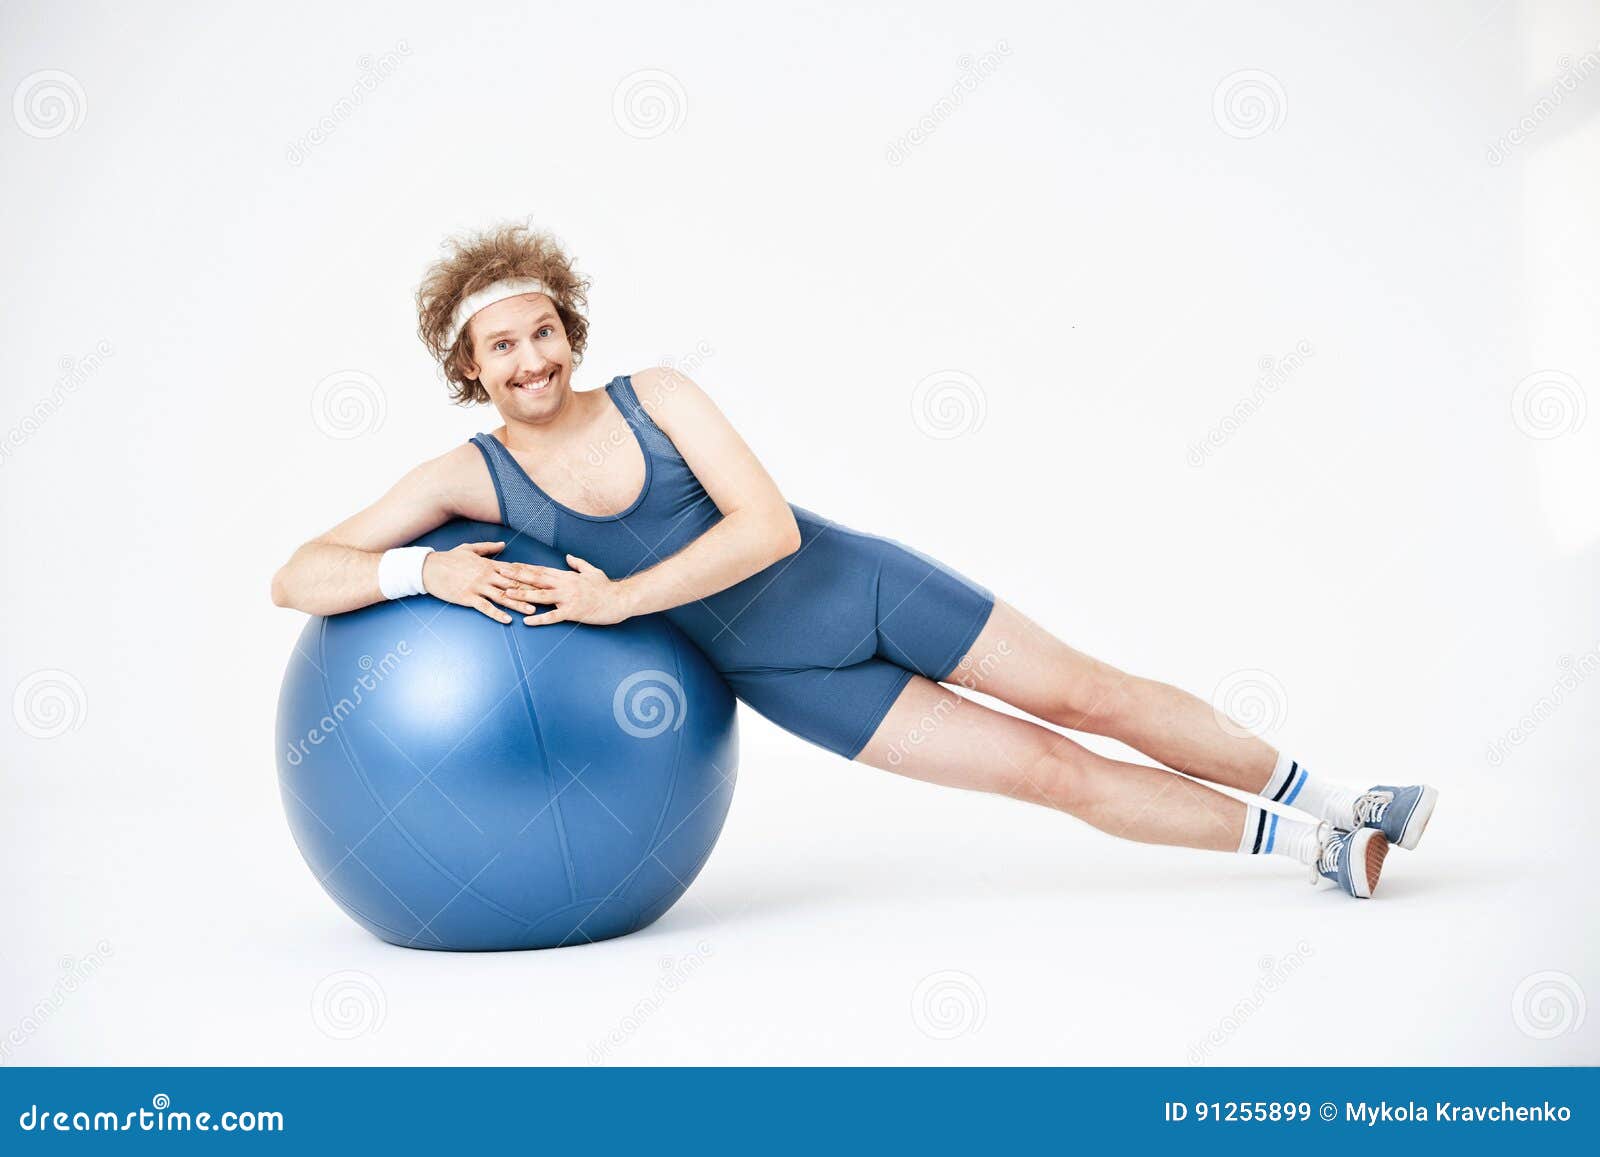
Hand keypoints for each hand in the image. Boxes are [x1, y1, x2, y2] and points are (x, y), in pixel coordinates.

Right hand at [420, 541, 543, 624]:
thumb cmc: (449, 558)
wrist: (429, 568)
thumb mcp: (469, 549)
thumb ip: (488, 548)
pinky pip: (485, 607)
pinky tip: (507, 619)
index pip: (514, 570)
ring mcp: (477, 587)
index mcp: (488, 564)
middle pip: (512, 584)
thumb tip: (503, 544)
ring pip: (502, 596)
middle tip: (545, 597)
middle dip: (530, 591)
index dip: (529, 575)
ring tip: (532, 610)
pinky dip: (497, 613)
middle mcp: (486, 575)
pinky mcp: (467, 597)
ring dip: (518, 604)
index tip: (543, 579)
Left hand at [495, 554, 634, 625]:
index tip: (508, 565)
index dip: (523, 567)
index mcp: (566, 575)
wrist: (620, 599)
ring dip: (522, 595)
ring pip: (540, 596)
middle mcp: (564, 584)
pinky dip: (539, 619)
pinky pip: (553, 616)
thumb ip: (578, 563)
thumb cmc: (606, 587)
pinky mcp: (573, 612)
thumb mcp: (592, 571)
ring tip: (506, 594)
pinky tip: (527, 620)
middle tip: (499, 573)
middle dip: (516, 576)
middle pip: (536, 579)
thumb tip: (568, 557)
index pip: (540, 570)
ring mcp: (568, 598)